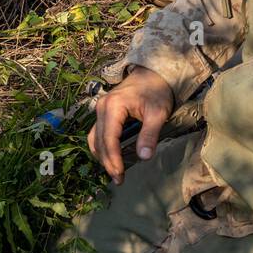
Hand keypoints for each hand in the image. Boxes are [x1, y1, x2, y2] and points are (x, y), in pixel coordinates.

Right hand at [87, 66, 172, 183]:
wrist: (153, 73)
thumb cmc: (157, 91)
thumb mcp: (158, 113)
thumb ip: (150, 135)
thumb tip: (144, 157)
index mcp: (113, 106)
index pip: (109, 139)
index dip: (113, 159)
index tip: (121, 175)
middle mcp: (101, 108)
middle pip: (99, 141)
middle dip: (108, 162)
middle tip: (119, 179)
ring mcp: (100, 109)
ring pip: (94, 138)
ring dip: (102, 156)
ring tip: (114, 172)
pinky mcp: (103, 112)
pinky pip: (97, 133)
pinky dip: (102, 148)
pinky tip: (111, 158)